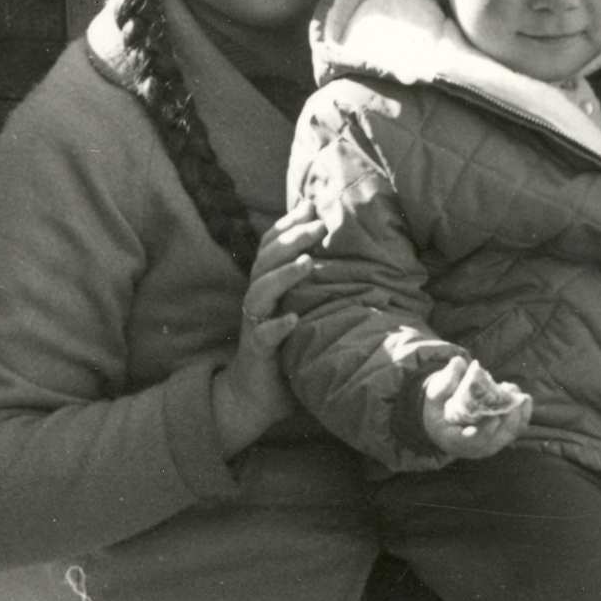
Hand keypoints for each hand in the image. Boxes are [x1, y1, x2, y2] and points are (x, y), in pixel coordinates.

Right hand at [210, 199, 325, 455]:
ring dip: (284, 275)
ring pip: (261, 290)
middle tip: (318, 224)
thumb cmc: (284, 348)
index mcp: (267, 284)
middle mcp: (258, 298)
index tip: (311, 204)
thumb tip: (345, 256)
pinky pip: (263, 334)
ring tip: (308, 262)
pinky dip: (277, 326)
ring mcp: (254, 323)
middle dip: (291, 238)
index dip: (288, 223)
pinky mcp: (256, 350)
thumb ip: (312, 284)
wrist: (255, 395)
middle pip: (267, 259)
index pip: (272, 245)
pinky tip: (293, 320)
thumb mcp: (300, 309)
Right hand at [419, 356, 530, 458]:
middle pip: (496, 437)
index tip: (494, 417)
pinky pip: (516, 429)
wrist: (445, 422)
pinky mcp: (501, 438)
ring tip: (511, 388)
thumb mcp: (435, 395)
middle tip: (506, 389)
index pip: (472, 441)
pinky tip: (525, 399)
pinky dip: (523, 415)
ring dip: (515, 411)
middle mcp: (475, 448)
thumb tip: (458, 362)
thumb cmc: (438, 408)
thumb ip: (446, 381)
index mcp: (454, 440)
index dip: (484, 431)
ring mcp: (491, 445)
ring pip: (509, 433)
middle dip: (505, 414)